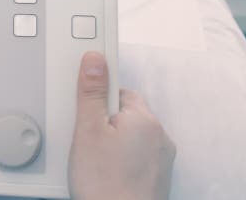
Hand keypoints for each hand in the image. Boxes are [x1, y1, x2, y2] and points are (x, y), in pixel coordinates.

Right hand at [69, 52, 174, 199]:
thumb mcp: (87, 130)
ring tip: (94, 161)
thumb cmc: (105, 186)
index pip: (118, 89)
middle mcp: (160, 136)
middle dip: (104, 122)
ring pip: (131, 135)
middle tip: (86, 140)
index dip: (96, 99)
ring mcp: (161, 159)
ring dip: (113, 142)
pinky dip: (121, 160)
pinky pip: (137, 156)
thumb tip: (95, 59)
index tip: (84, 110)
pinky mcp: (157, 177)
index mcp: (144, 118)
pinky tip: (105, 173)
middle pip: (124, 112)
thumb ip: (91, 92)